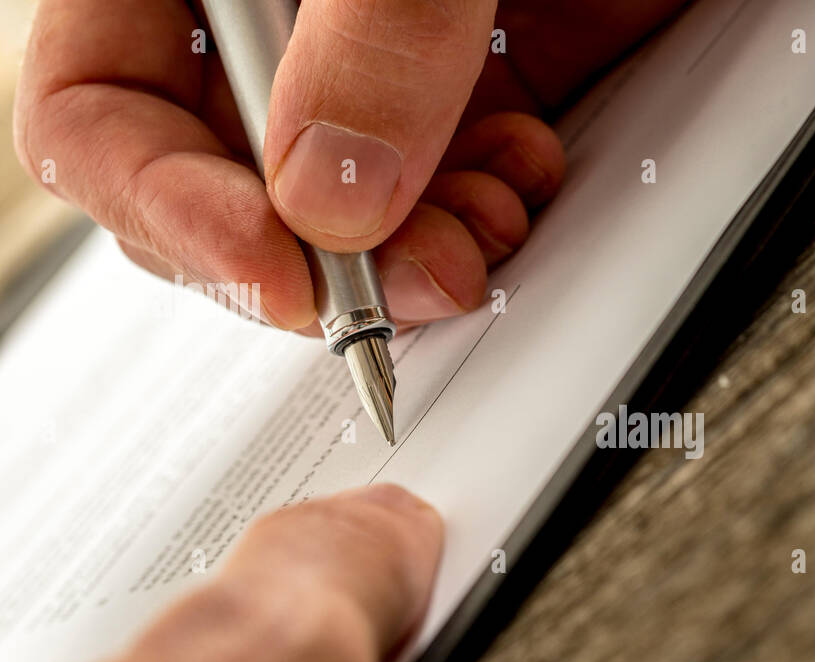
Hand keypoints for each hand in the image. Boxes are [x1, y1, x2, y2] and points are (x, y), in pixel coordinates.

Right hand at [13, 0, 689, 329]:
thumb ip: (374, 30)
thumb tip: (330, 193)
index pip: (98, 107)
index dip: (171, 209)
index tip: (277, 272)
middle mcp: (270, 11)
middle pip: (224, 183)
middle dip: (314, 255)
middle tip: (395, 286)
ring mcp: (368, 52)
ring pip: (344, 210)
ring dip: (412, 252)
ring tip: (476, 240)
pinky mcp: (468, 73)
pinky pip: (447, 185)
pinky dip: (483, 208)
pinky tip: (520, 181)